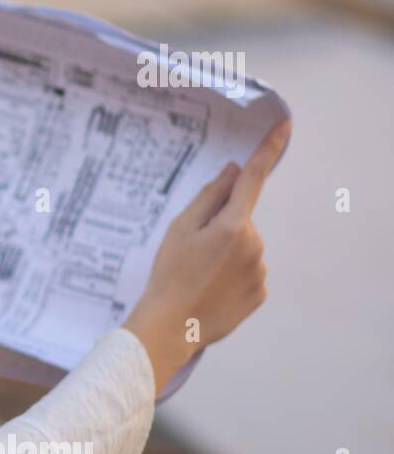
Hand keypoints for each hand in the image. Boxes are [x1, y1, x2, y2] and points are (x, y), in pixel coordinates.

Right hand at [124, 119, 290, 395]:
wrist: (170, 327)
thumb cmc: (168, 274)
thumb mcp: (179, 229)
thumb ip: (209, 197)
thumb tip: (234, 172)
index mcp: (232, 225)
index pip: (253, 179)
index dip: (268, 150)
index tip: (284, 127)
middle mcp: (254, 244)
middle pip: (240, 221)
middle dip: (221, 228)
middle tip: (190, 252)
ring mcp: (260, 271)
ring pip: (245, 248)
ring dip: (226, 255)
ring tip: (197, 276)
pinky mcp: (260, 293)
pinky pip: (248, 273)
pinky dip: (231, 277)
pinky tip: (210, 289)